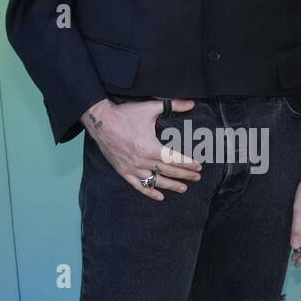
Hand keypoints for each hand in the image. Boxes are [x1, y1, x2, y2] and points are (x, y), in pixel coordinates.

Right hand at [82, 98, 202, 199]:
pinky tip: (160, 196)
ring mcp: (132, 168)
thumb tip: (192, 103)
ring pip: (156, 182)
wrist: (101, 121)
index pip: (175, 159)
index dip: (188, 164)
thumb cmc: (125, 114)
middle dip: (185, 175)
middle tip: (197, 177)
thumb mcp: (150, 108)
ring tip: (183, 188)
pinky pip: (138, 186)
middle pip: (168, 171)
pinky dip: (149, 192)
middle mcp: (142, 161)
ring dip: (171, 186)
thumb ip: (173, 105)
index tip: (199, 166)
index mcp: (151, 147)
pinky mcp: (123, 171)